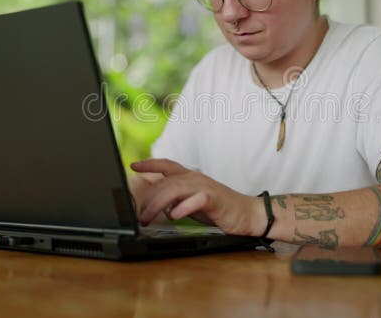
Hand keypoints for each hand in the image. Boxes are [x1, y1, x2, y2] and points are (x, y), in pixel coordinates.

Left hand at [130, 158, 264, 236]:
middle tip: (138, 214)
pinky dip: (182, 208)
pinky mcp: (214, 199)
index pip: (167, 165)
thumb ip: (176, 199)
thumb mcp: (192, 201)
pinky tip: (173, 216)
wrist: (247, 214)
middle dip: (148, 198)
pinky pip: (195, 200)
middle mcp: (195, 178)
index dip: (150, 164)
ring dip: (158, 204)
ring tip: (148, 217)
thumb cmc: (219, 208)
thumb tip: (155, 204)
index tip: (133, 165)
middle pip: (165, 183)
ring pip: (175, 190)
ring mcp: (205, 187)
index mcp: (190, 177)